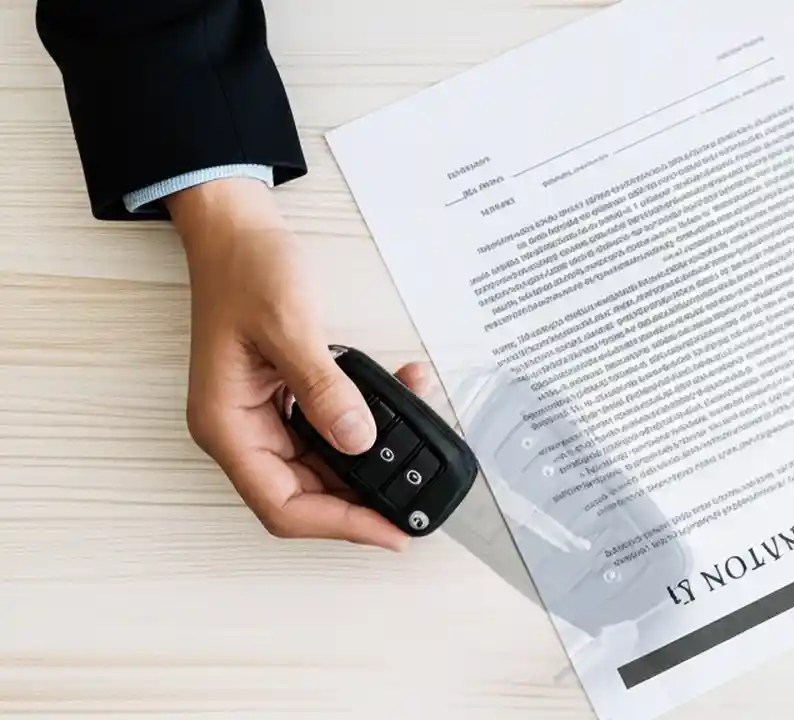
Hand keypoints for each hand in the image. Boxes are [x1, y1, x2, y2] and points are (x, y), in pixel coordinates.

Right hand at [170, 178, 414, 550]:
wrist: (236, 226)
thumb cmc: (244, 268)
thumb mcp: (290, 326)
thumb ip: (326, 390)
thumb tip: (360, 441)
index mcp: (228, 426)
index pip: (283, 505)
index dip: (340, 526)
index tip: (390, 532)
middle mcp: (243, 429)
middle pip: (306, 494)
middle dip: (365, 496)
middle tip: (418, 501)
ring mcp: (265, 415)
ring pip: (325, 463)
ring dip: (374, 454)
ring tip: (419, 439)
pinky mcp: (286, 397)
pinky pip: (331, 426)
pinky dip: (368, 418)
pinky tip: (403, 392)